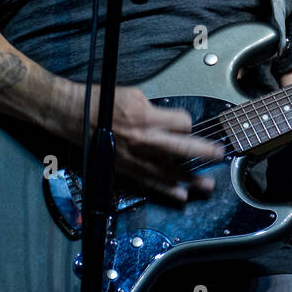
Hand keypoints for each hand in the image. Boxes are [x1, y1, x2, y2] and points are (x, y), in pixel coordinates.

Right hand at [107, 86, 223, 201]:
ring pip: (170, 172)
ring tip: (207, 185)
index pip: (182, 122)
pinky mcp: (126, 169)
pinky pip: (150, 182)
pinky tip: (181, 195)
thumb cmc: (101, 102)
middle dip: (204, 152)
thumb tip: (169, 119)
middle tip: (218, 154)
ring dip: (191, 179)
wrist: (73, 116)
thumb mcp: (134, 95)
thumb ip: (155, 109)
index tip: (184, 123)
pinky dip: (167, 190)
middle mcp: (143, 140)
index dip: (186, 121)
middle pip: (183, 149)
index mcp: (146, 117)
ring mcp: (135, 158)